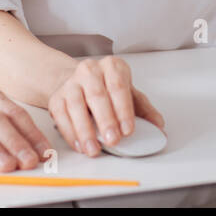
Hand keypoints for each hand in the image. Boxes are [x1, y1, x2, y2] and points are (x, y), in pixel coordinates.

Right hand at [47, 56, 165, 156]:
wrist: (78, 82)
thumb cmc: (107, 89)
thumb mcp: (129, 94)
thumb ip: (144, 110)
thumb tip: (158, 125)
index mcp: (112, 66)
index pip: (118, 86)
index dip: (124, 109)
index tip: (128, 129)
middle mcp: (90, 70)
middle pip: (97, 95)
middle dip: (106, 120)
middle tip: (113, 139)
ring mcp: (71, 83)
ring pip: (76, 106)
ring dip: (86, 130)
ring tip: (95, 148)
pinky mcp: (57, 98)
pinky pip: (61, 116)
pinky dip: (70, 133)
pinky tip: (80, 145)